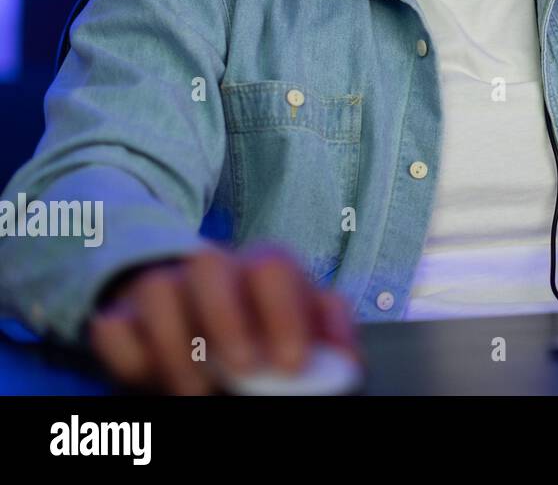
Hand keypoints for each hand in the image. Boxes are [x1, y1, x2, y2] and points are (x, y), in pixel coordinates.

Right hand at [87, 243, 359, 394]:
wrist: (197, 314)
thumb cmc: (263, 326)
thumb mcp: (303, 323)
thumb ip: (328, 335)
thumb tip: (347, 362)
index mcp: (262, 267)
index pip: (273, 267)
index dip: (283, 314)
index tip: (290, 365)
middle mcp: (211, 268)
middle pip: (208, 265)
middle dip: (227, 321)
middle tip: (242, 371)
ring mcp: (161, 288)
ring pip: (156, 291)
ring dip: (176, 349)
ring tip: (198, 392)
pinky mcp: (121, 316)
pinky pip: (112, 326)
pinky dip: (129, 356)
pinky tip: (150, 379)